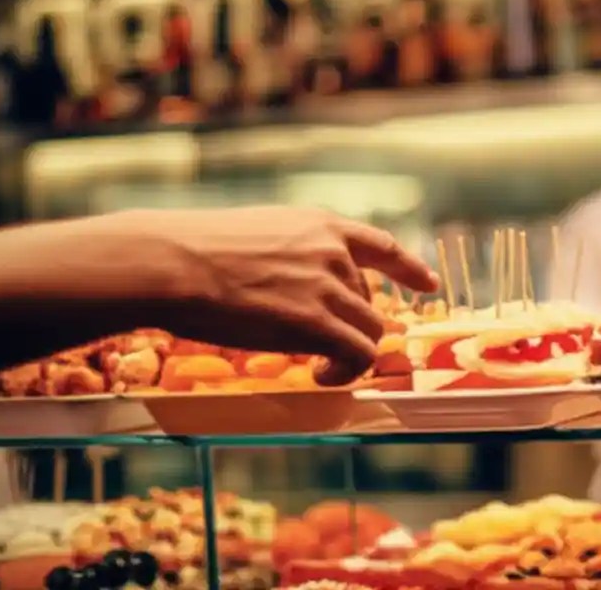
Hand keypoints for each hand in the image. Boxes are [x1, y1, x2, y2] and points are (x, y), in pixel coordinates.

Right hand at [130, 206, 437, 384]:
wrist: (172, 263)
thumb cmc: (196, 251)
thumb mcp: (261, 232)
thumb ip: (293, 252)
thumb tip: (302, 282)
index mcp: (320, 225)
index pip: (380, 245)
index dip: (408, 268)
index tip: (427, 283)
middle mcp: (333, 252)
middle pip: (369, 301)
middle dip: (351, 326)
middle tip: (322, 346)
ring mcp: (328, 286)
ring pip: (368, 331)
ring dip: (349, 353)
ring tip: (319, 367)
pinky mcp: (317, 323)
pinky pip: (356, 355)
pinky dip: (345, 371)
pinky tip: (320, 376)